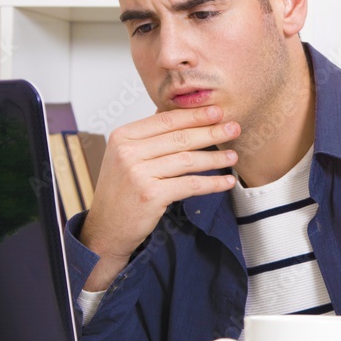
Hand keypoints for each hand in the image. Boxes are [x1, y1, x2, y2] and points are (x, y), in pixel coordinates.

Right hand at [80, 105, 239, 290]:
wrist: (106, 228)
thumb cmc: (120, 192)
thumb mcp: (125, 157)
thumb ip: (148, 137)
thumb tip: (180, 116)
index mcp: (123, 136)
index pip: (165, 120)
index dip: (194, 115)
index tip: (216, 112)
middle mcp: (128, 152)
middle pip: (179, 137)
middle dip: (210, 132)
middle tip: (233, 128)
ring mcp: (138, 173)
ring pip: (187, 160)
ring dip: (215, 158)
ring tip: (232, 156)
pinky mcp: (150, 195)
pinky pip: (189, 185)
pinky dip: (211, 183)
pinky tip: (226, 181)